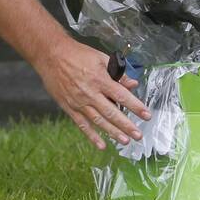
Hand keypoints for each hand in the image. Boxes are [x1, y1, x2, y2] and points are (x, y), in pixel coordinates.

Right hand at [35, 37, 151, 150]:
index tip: (147, 115)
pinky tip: (101, 145)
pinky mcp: (69, 108)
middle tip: (138, 135)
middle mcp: (90, 93)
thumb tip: (132, 84)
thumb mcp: (100, 58)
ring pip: (99, 121)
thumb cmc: (78, 54)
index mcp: (100, 79)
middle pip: (112, 112)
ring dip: (113, 132)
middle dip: (127, 125)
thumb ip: (117, 72)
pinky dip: (92, 136)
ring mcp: (79, 102)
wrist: (51, 55)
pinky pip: (82, 125)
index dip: (136, 106)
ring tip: (125, 141)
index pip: (122, 95)